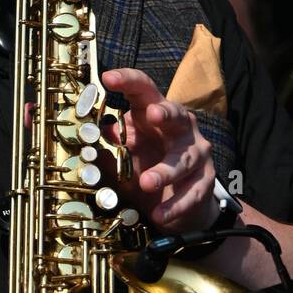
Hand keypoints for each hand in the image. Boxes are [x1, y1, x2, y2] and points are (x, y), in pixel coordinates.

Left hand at [99, 68, 218, 232]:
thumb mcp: (123, 157)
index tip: (108, 78)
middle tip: (152, 114)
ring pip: (184, 159)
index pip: (145, 91)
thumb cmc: (146, 169)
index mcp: (156, 115)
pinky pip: (192, 192)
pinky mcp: (204, 181)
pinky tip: (160, 215)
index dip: (128, 81)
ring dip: (166, 171)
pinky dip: (175, 205)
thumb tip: (88, 136)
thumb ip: (108, 146)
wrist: (178, 205)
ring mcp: (196, 154)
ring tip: (147, 183)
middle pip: (176, 114)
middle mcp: (181, 129)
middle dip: (165, 113)